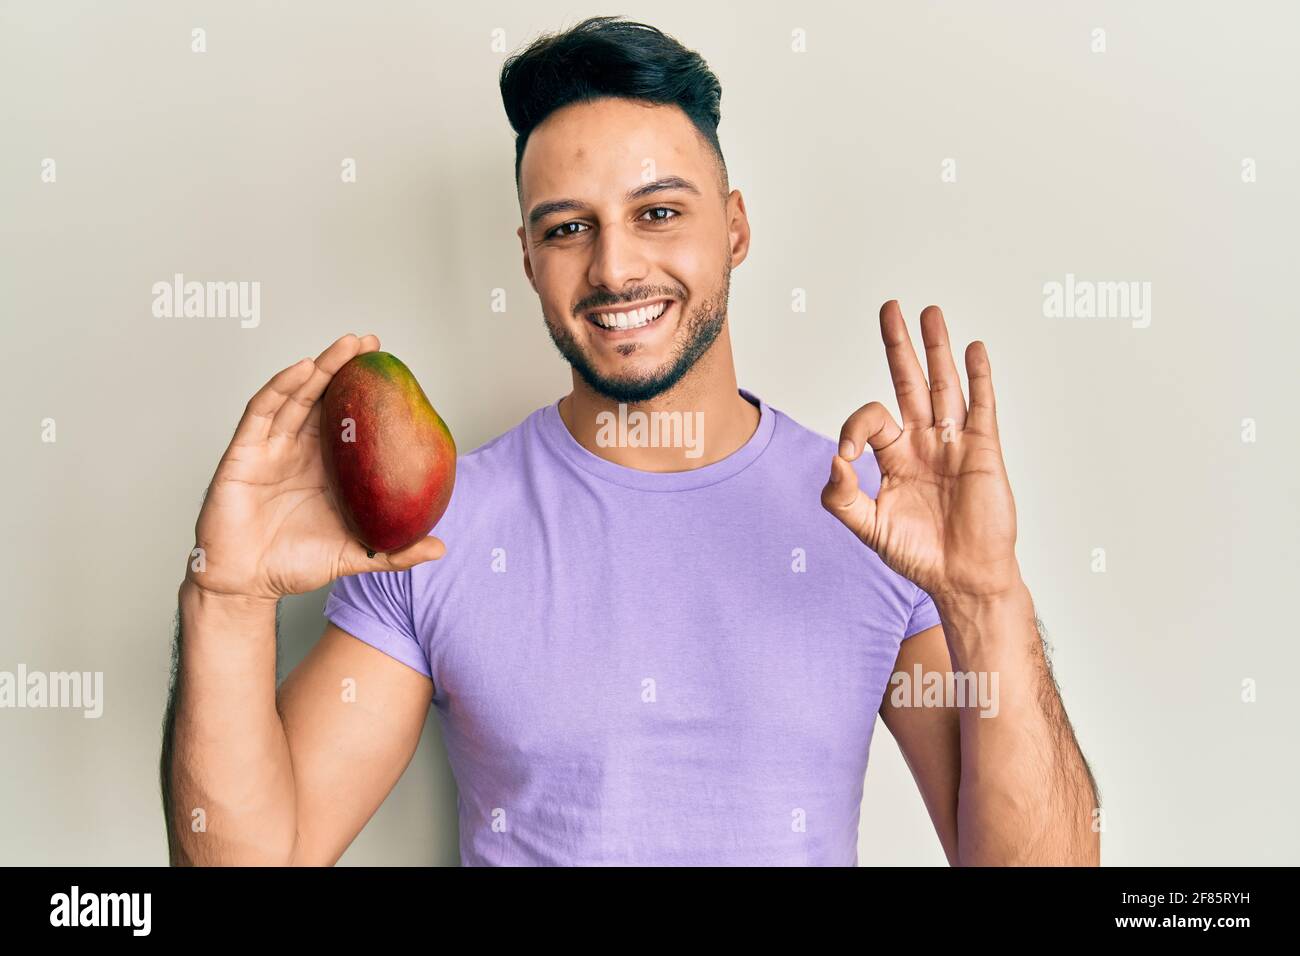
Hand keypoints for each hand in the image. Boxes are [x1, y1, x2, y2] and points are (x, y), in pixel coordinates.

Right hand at [185, 333, 445, 603]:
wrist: (246, 584)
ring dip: (320, 367)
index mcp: (326, 467)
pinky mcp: (244, 452)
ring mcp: (271, 447)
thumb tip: (441, 548)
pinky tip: (302, 370)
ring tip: (347, 346)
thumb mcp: (355, 555)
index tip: (394, 371)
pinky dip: (281, 387)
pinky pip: (262, 412)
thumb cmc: (293, 564)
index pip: (349, 420)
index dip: (367, 394)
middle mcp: (299, 449)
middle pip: (324, 398)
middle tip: (372, 344)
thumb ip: (395, 552)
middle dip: (345, 367)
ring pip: (296, 396)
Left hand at [821, 301, 1021, 603]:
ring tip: (931, 312)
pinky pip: (980, 406)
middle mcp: (923, 441)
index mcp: (894, 455)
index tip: (847, 458)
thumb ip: (842, 497)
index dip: (854, 428)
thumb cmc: (919, 555)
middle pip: (909, 381)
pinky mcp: (982, 450)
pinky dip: (979, 377)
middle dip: (899, 345)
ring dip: (937, 348)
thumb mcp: (868, 527)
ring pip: (944, 384)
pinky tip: (974, 350)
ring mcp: (954, 442)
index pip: (870, 419)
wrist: (962, 577)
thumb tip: (833, 460)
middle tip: (890, 308)